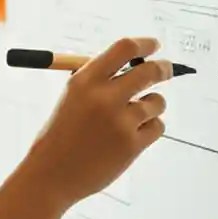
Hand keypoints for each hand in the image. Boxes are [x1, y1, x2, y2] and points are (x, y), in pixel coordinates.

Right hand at [21, 37, 171, 209]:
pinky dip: (149, 128)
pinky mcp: (132, 145)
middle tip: (165, 70)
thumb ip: (100, 79)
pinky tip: (130, 136)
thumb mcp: (72, 97)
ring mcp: (120, 122)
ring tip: (131, 118)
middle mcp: (104, 98)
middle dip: (163, 68)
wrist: (52, 174)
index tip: (154, 45)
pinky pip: (157, 126)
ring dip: (151, 105)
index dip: (144, 44)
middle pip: (149, 70)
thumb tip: (135, 62)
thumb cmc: (61, 133)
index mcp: (85, 81)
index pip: (124, 48)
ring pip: (157, 101)